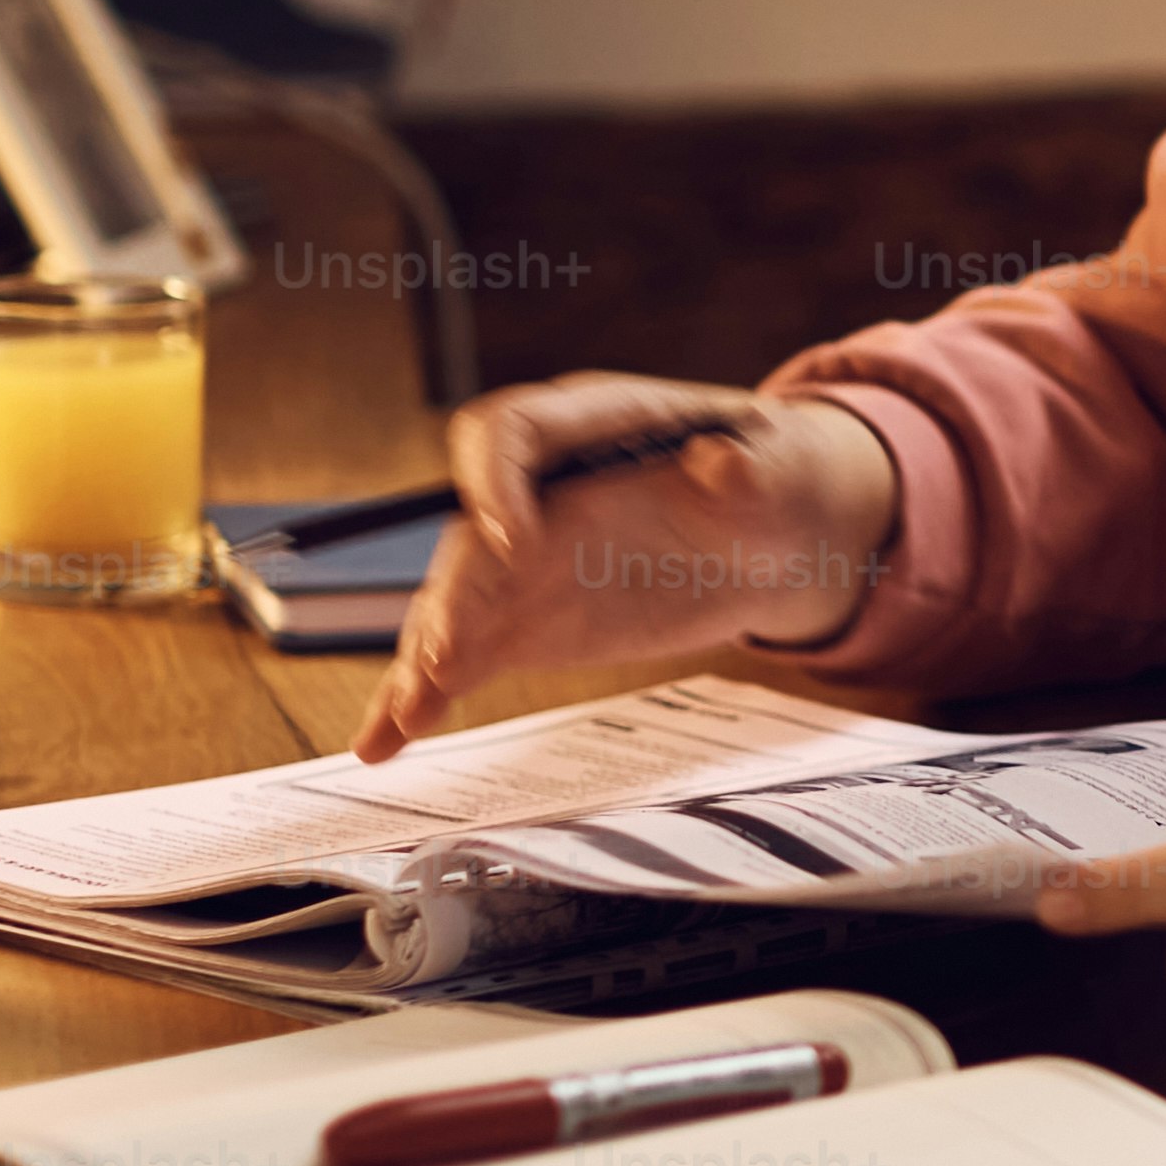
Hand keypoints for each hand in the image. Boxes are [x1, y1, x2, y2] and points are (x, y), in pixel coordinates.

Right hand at [366, 374, 899, 755]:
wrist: (779, 532)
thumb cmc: (775, 477)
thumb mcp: (779, 468)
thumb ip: (748, 470)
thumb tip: (724, 462)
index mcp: (590, 424)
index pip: (511, 431)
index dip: (496, 480)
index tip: (516, 539)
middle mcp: (539, 488)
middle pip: (471, 532)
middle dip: (457, 592)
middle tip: (453, 652)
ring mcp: (526, 557)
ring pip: (452, 600)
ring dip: (423, 656)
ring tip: (405, 715)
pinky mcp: (528, 619)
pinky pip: (461, 654)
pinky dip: (422, 695)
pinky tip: (386, 741)